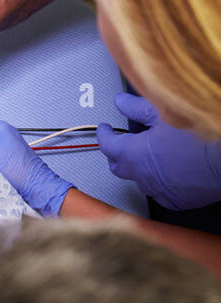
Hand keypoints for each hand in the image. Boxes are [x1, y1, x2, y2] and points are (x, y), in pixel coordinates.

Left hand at [98, 94, 220, 209]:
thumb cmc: (199, 134)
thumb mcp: (164, 112)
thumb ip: (137, 107)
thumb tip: (121, 102)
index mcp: (134, 155)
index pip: (108, 145)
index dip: (104, 134)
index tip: (105, 128)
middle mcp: (142, 177)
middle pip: (118, 166)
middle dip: (116, 153)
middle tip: (121, 142)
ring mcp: (159, 191)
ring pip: (140, 179)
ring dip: (139, 167)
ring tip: (149, 154)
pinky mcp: (176, 200)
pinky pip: (159, 191)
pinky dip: (159, 181)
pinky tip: (168, 170)